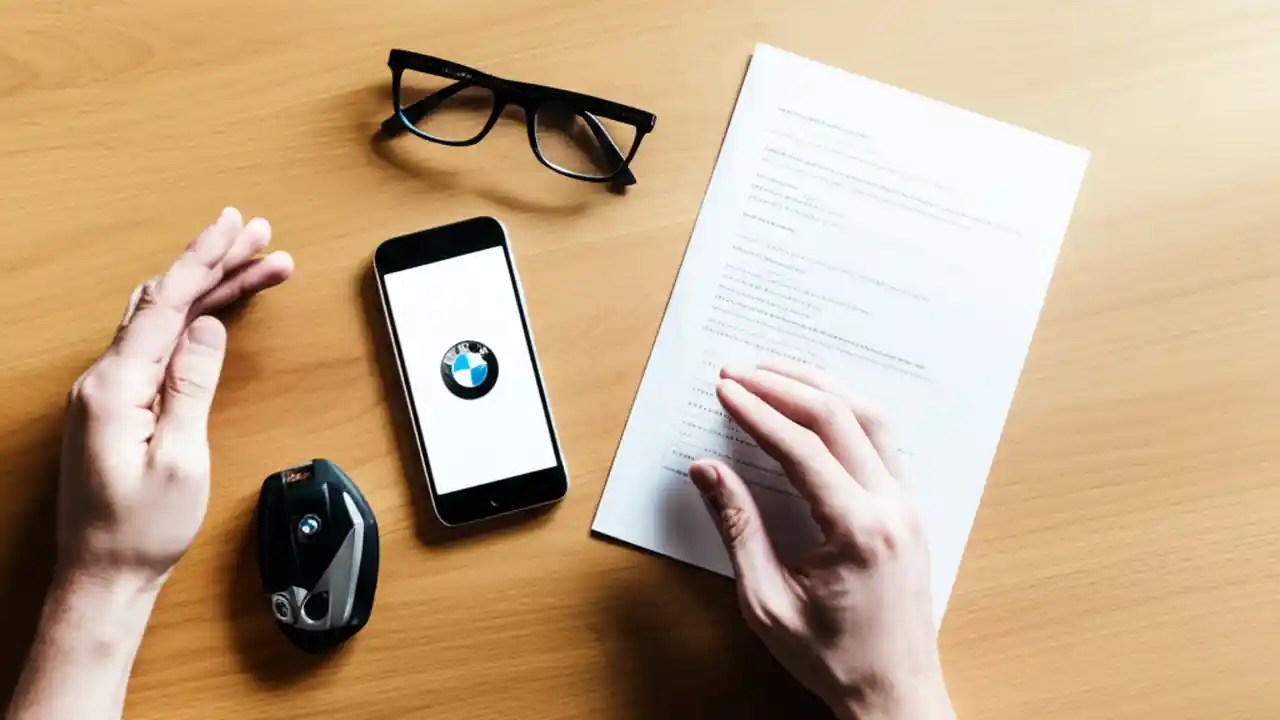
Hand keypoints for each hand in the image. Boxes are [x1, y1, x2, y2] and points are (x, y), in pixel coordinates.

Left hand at [58, 207, 292, 585]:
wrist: (104, 574)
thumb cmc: (140, 529)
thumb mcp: (180, 459)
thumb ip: (191, 386)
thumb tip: (207, 328)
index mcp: (114, 387)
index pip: (165, 304)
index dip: (203, 258)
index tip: (233, 225)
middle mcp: (103, 380)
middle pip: (166, 301)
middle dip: (216, 264)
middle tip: (260, 235)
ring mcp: (108, 391)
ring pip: (163, 318)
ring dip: (208, 288)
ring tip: (254, 264)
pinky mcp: (117, 404)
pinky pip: (157, 344)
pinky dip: (191, 318)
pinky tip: (214, 310)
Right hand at [689, 362, 954, 719]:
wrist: (893, 695)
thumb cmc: (832, 659)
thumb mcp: (767, 602)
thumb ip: (738, 528)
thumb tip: (707, 470)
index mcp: (859, 531)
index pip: (804, 448)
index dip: (758, 412)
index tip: (725, 390)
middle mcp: (892, 508)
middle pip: (840, 417)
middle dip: (784, 385)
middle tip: (739, 371)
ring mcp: (908, 505)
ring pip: (871, 417)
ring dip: (821, 386)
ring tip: (774, 372)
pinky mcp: (910, 509)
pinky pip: (883, 440)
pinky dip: (846, 410)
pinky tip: (817, 403)